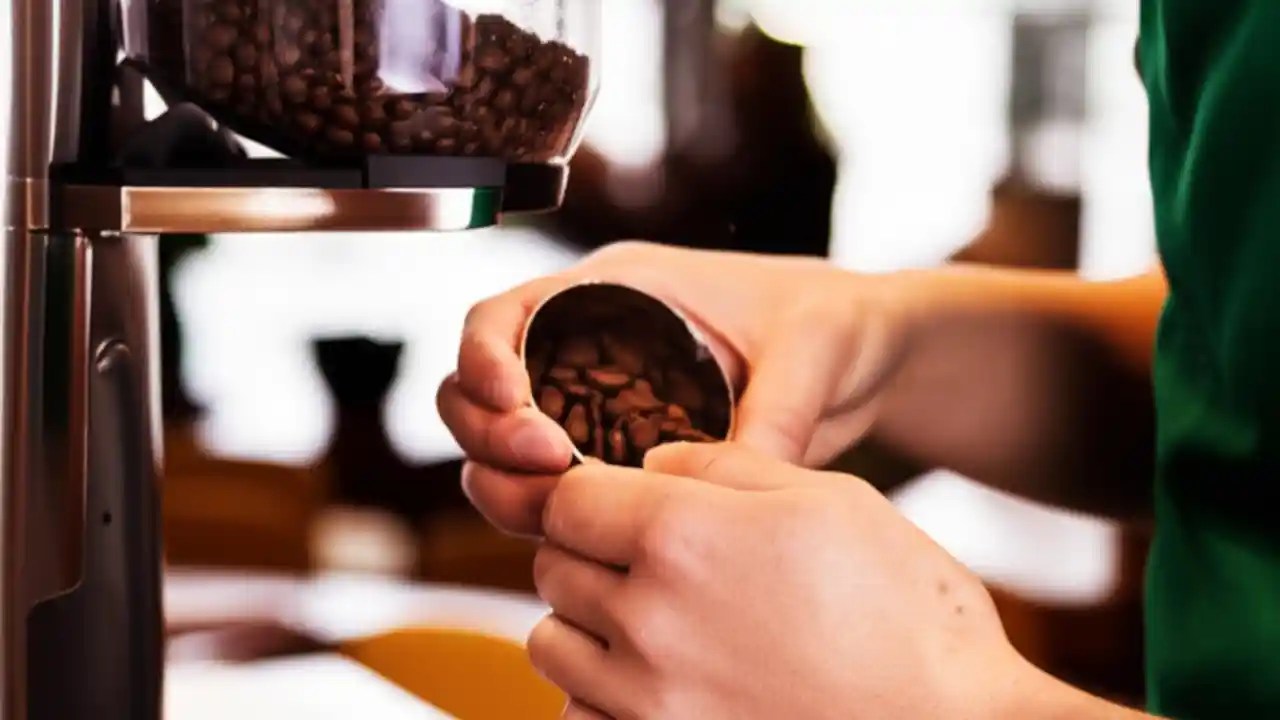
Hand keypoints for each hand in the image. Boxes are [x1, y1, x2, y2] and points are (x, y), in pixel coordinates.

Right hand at [437, 241, 912, 535]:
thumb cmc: (836, 322)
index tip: (513, 404)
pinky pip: (560, 493)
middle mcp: (590, 347)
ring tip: (560, 520)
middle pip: (480, 392)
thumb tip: (727, 496)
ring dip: (510, 488)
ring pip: (508, 453)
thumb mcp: (810, 351)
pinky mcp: (625, 459)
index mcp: (615, 291)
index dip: (483, 359)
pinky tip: (588, 541)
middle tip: (550, 472)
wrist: (868, 358)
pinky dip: (553, 519)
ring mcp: (602, 407)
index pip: (503, 315)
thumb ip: (771, 416)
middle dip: (490, 437)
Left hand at [527, 442, 1034, 719]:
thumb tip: (651, 461)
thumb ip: (724, 466)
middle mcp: (648, 622)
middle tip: (648, 561)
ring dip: (586, 626)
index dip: (589, 495)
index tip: (620, 505)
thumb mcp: (827, 498)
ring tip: (655, 622)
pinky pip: (579, 716)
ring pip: (552, 647)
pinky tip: (659, 684)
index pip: (565, 501)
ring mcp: (648, 703)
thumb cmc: (906, 607)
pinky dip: (600, 697)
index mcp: (682, 538)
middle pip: (553, 569)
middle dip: (588, 554)